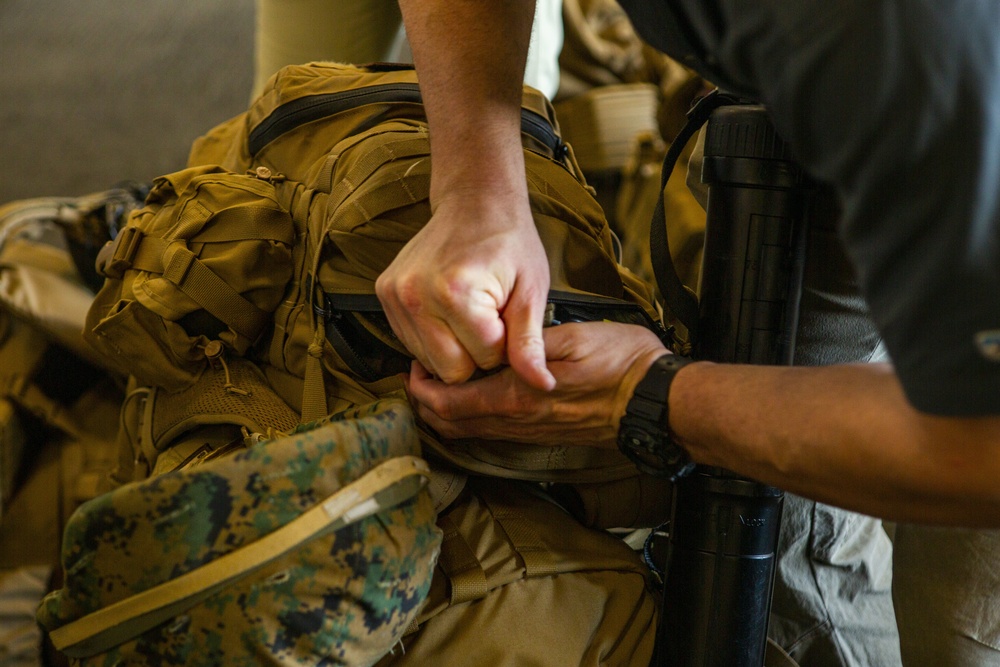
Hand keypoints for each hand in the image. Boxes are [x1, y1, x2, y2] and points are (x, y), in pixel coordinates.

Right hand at [376, 190, 555, 388]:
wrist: (473, 201)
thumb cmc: (508, 243)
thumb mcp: (531, 290)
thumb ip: (530, 343)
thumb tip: (542, 386)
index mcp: (455, 292)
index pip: (484, 359)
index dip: (502, 345)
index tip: (505, 314)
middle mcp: (415, 295)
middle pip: (451, 370)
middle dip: (476, 353)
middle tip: (489, 317)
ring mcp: (394, 295)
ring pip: (429, 362)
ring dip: (454, 346)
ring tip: (468, 311)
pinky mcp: (384, 295)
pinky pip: (412, 344)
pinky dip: (434, 337)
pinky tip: (448, 311)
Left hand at [405, 321, 668, 447]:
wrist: (655, 400)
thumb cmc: (620, 364)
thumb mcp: (572, 338)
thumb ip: (528, 345)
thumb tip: (493, 344)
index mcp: (515, 399)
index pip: (449, 403)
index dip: (422, 386)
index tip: (416, 361)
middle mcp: (515, 423)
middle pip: (451, 424)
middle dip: (426, 401)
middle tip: (420, 371)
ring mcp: (528, 432)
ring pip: (469, 431)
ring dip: (447, 409)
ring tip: (443, 377)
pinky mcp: (540, 434)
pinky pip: (491, 431)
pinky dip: (470, 415)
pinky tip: (477, 391)